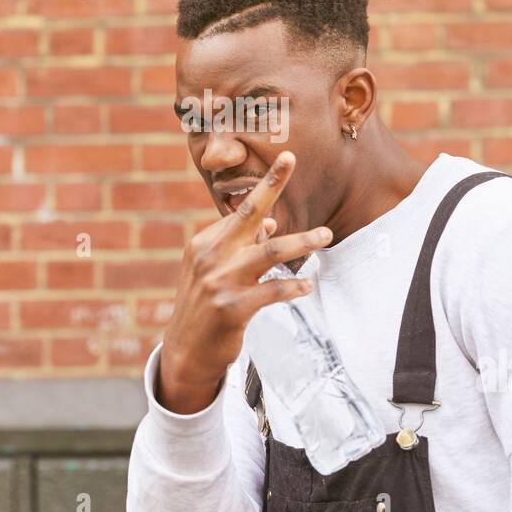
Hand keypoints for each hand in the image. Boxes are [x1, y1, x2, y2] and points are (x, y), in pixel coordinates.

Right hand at [157, 151, 332, 412]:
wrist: (186, 352)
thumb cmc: (206, 306)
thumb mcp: (214, 271)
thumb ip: (238, 246)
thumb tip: (268, 222)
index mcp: (203, 244)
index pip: (241, 214)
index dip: (267, 189)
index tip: (287, 160)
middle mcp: (209, 257)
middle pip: (247, 213)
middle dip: (271, 185)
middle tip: (292, 160)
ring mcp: (219, 282)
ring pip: (268, 251)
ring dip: (300, 241)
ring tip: (325, 234)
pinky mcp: (232, 308)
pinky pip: (271, 291)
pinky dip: (292, 285)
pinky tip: (307, 285)